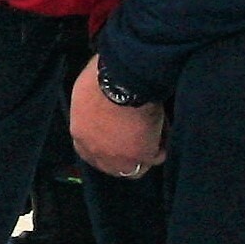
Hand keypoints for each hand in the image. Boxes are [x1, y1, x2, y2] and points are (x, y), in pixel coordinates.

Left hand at [70, 56, 166, 178]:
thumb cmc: (102, 77)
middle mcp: (95, 151)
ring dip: (145, 152)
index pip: (89, 151)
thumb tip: (102, 105)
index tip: (118, 137)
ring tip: (156, 133)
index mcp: (80, 133)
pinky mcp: (140, 156)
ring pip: (134, 167)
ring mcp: (117, 158)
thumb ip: (91, 108)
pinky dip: (162, 146)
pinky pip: (156, 157)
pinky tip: (165, 130)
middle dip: (126, 155)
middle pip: (113, 165)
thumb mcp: (86, 92)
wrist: (121, 82)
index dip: (106, 146)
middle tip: (141, 139)